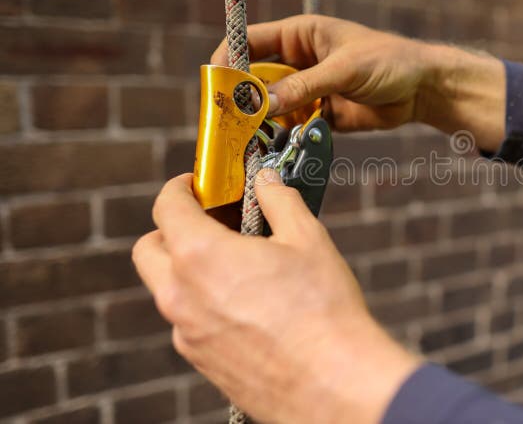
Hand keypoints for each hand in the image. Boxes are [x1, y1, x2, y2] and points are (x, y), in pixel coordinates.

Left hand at [132, 172, 419, 423]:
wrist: (332, 382)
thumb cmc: (322, 310)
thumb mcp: (308, 238)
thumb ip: (280, 200)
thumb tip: (267, 181)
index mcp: (200, 255)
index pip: (166, 206)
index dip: (181, 187)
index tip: (197, 184)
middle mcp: (180, 295)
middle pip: (148, 249)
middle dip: (171, 228)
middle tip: (211, 222)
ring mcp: (186, 333)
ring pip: (166, 288)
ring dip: (186, 267)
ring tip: (238, 264)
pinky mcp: (200, 361)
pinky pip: (187, 321)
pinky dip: (202, 302)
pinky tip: (248, 303)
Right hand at [211, 15, 506, 151]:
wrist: (424, 89)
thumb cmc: (389, 62)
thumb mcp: (344, 69)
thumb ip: (304, 86)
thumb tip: (262, 104)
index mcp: (300, 34)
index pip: (252, 41)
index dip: (230, 59)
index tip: (215, 82)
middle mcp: (299, 60)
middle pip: (257, 78)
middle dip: (242, 98)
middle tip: (227, 121)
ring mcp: (309, 88)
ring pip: (272, 105)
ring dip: (261, 121)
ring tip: (246, 140)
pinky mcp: (320, 113)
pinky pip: (292, 124)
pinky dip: (283, 135)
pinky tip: (274, 147)